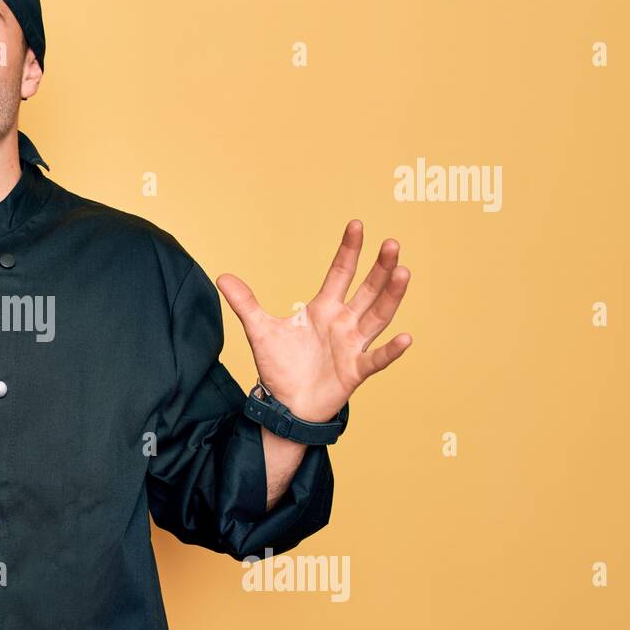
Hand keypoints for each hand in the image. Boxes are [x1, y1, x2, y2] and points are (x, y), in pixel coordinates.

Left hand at [215, 218, 411, 421]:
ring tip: (403, 272)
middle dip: (380, 268)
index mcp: (324, 309)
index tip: (356, 225)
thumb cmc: (280, 367)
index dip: (349, 250)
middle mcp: (343, 323)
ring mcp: (353, 346)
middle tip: (392, 244)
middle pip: (367, 290)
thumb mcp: (259, 330)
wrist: (285, 405)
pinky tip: (406, 338)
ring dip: (391, 296)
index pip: (341, 273)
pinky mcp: (355, 371)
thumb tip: (222, 276)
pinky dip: (391, 350)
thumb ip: (245, 303)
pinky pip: (377, 359)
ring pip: (378, 317)